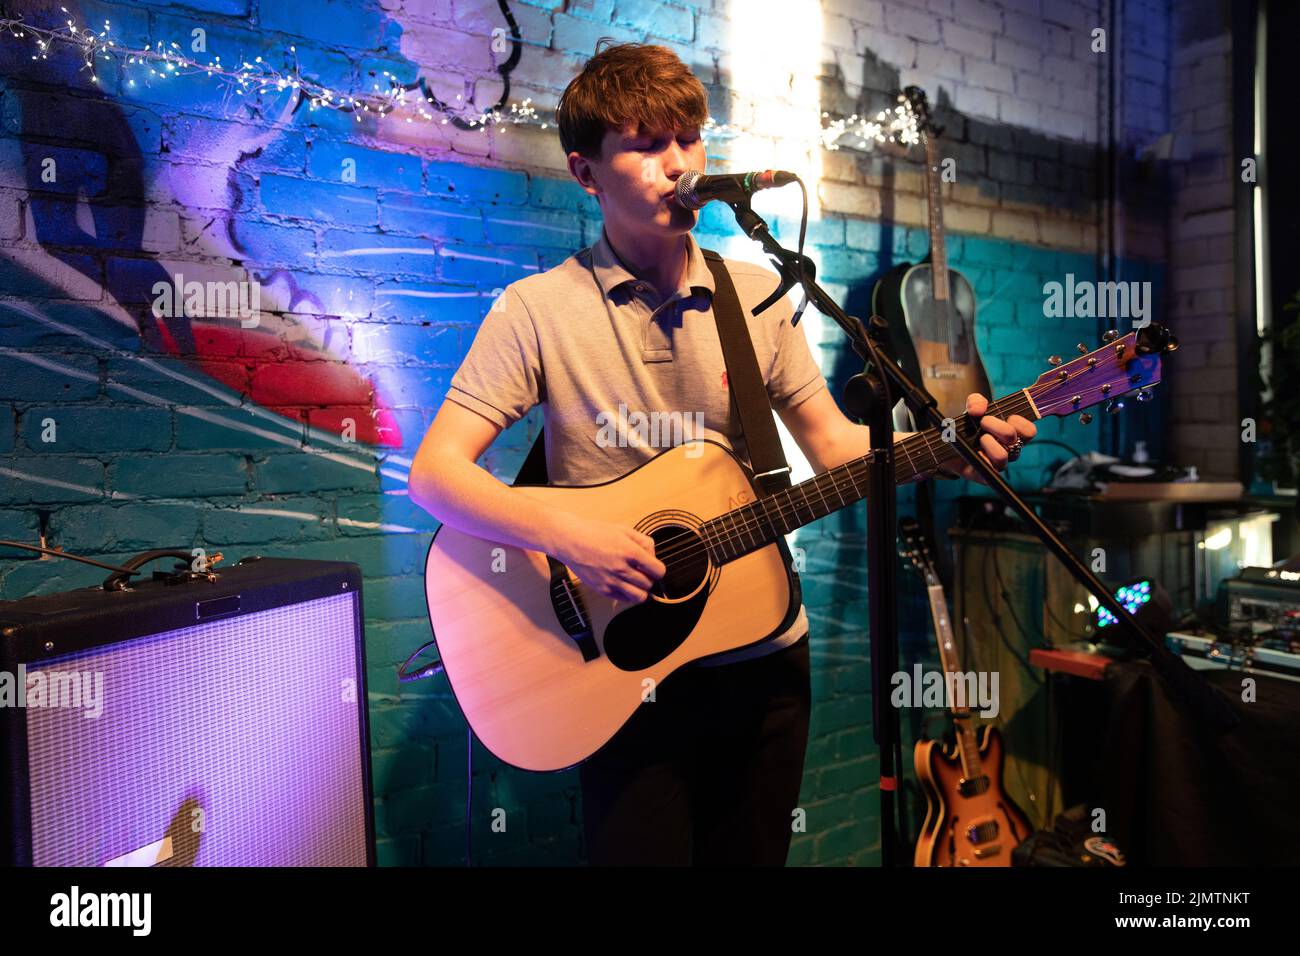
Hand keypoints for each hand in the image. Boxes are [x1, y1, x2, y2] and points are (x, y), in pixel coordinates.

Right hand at [551, 516, 666, 603]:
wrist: (570, 540)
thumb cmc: (595, 533)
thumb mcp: (624, 530)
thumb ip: (644, 542)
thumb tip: (652, 556)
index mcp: (630, 552)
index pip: (658, 571)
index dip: (658, 569)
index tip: (653, 567)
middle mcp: (621, 569)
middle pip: (649, 585)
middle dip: (649, 579)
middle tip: (642, 572)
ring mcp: (611, 581)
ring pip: (639, 597)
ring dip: (640, 590)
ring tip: (634, 581)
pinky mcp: (602, 589)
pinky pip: (624, 600)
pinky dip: (628, 594)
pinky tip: (623, 584)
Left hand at [945, 393, 1036, 484]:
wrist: (948, 446)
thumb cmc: (967, 428)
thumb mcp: (971, 410)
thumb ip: (976, 402)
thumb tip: (979, 408)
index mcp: (1012, 435)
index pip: (1029, 431)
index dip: (1019, 422)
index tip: (1006, 415)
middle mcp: (1008, 450)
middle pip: (1014, 439)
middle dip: (998, 426)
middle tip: (983, 422)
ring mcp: (997, 464)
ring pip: (1002, 456)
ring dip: (989, 443)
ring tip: (980, 439)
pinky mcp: (984, 475)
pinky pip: (988, 470)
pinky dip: (980, 458)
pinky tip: (974, 451)